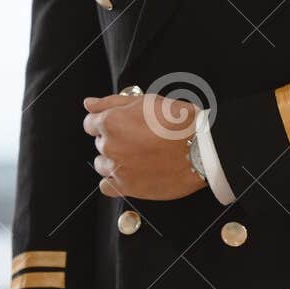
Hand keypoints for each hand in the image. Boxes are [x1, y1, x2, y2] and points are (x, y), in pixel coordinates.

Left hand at [82, 91, 205, 201]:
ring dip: (115, 160)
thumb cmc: (178, 122)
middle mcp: (109, 146)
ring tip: (139, 156)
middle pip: (100, 144)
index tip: (123, 125)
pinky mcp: (127, 187)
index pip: (91, 123)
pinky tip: (132, 173)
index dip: (108, 122)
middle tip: (139, 139)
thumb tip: (89, 104)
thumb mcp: (145, 101)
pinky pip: (107, 186)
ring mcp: (117, 168)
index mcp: (111, 122)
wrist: (201, 149)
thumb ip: (111, 102)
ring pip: (103, 165)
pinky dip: (116, 180)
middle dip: (115, 140)